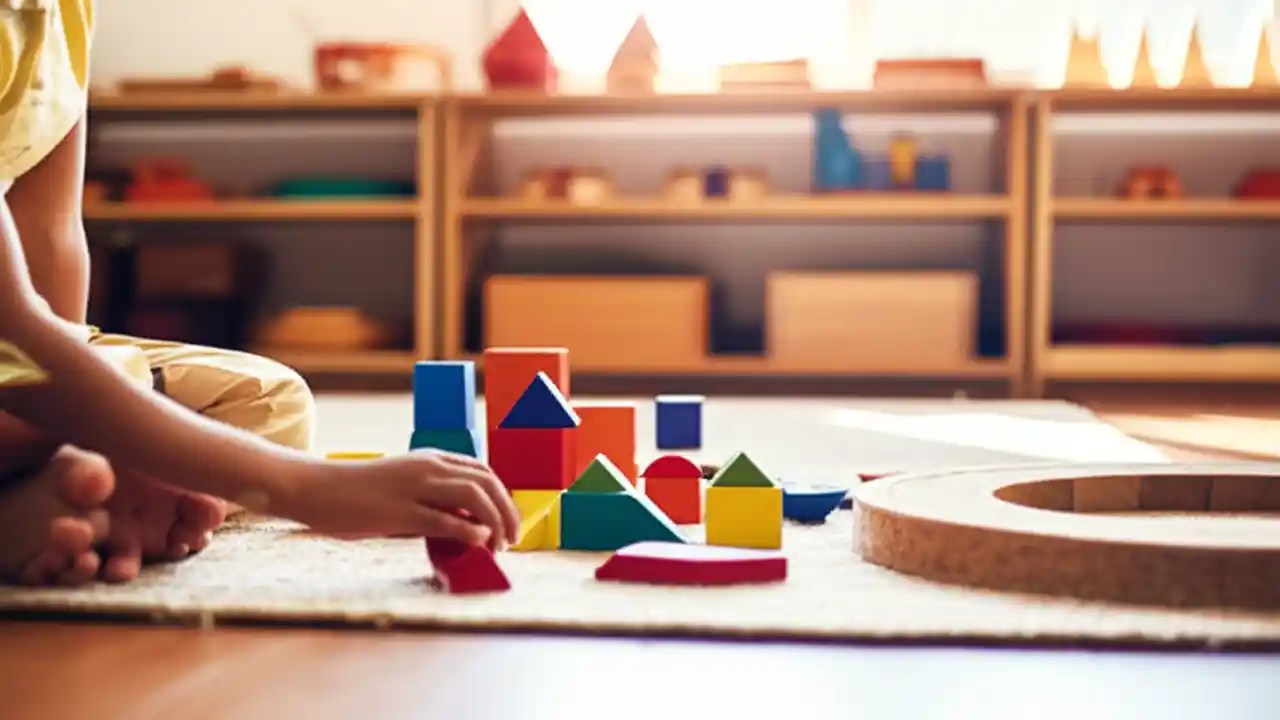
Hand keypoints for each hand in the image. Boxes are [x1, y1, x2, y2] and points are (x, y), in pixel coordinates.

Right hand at [280, 451, 520, 548]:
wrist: (318, 488)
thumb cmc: (359, 492)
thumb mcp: (404, 488)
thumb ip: (434, 501)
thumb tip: (466, 524)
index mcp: (431, 459)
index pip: (483, 472)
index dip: (503, 496)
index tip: (508, 520)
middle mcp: (429, 467)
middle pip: (487, 482)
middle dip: (508, 510)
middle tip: (513, 539)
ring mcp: (415, 487)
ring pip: (474, 496)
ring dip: (495, 521)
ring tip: (499, 546)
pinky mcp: (400, 511)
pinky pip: (445, 520)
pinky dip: (469, 531)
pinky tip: (478, 542)